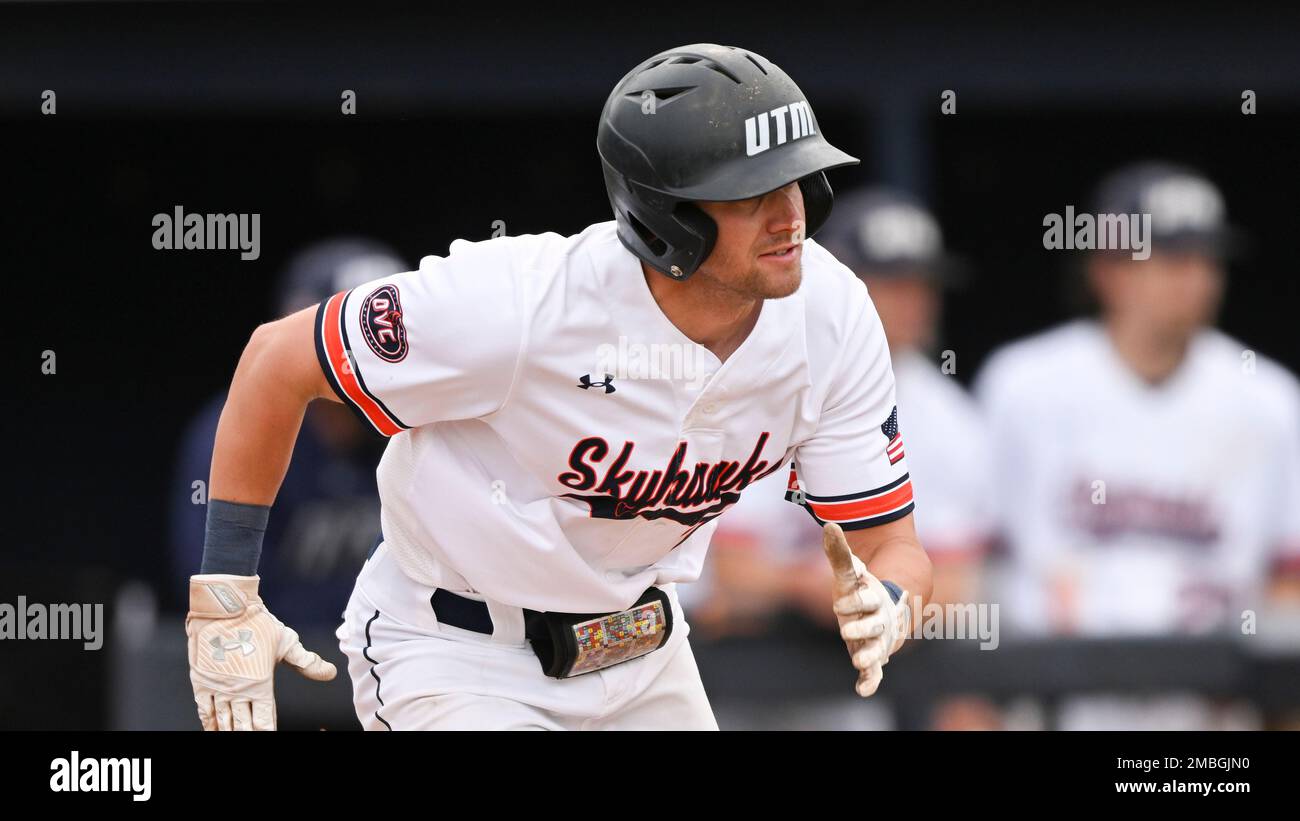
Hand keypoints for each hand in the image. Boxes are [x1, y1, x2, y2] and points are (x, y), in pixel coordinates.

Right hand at [186, 574, 336, 729]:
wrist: (225, 606)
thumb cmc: (258, 622)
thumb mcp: (287, 642)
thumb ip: (307, 662)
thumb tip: (331, 673)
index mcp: (260, 684)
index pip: (263, 721)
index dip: (266, 731)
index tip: (268, 735)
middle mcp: (238, 690)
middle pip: (242, 725)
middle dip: (247, 735)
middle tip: (250, 738)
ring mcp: (218, 687)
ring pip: (223, 720)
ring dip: (228, 731)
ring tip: (233, 737)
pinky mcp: (201, 680)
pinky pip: (204, 709)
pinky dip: (209, 722)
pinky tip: (213, 729)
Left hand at [821, 523, 910, 696]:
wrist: (886, 608)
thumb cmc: (864, 589)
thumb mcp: (850, 573)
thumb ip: (840, 553)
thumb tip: (829, 525)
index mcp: (875, 597)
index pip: (866, 598)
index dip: (855, 599)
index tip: (840, 601)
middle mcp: (879, 620)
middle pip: (874, 625)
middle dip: (863, 628)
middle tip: (846, 630)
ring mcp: (878, 640)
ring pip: (877, 649)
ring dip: (870, 656)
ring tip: (860, 663)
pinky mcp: (874, 656)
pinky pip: (875, 672)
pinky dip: (870, 681)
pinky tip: (863, 691)